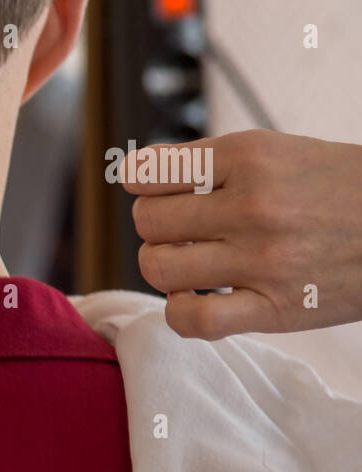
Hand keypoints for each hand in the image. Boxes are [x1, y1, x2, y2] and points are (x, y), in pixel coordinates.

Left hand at [124, 129, 361, 338]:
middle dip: (156, 227)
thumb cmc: (335, 187)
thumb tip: (135, 179)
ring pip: (159, 268)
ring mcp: (264, 259)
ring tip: (190, 262)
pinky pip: (194, 320)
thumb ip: (209, 164)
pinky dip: (181, 312)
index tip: (157, 191)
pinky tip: (196, 299)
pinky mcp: (277, 308)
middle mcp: (254, 205)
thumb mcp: (277, 151)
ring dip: (164, 267)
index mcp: (251, 156)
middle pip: (147, 222)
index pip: (147, 172)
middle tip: (182, 230)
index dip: (142, 184)